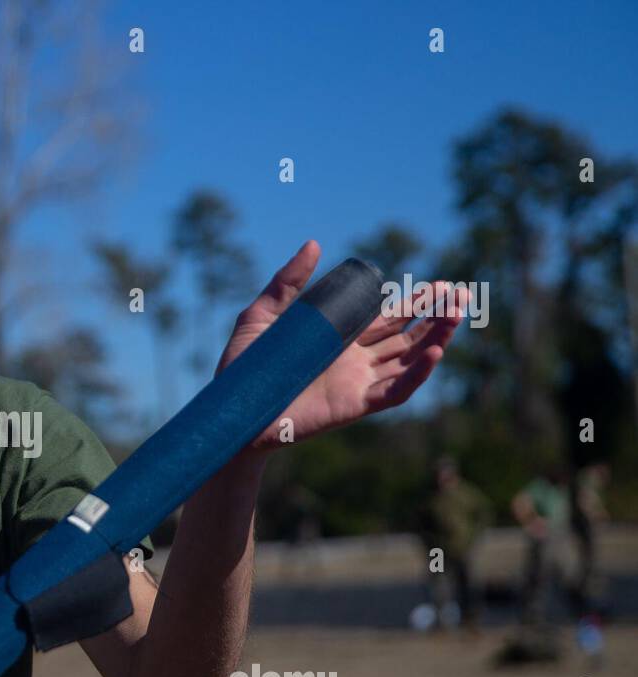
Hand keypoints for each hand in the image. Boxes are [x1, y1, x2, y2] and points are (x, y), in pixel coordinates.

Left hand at [219, 240, 466, 450]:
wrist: (233, 414)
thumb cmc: (241, 369)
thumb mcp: (260, 317)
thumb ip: (285, 283)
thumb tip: (314, 244)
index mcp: (338, 339)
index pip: (386, 318)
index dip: (414, 302)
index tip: (437, 285)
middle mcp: (354, 360)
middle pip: (406, 335)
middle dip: (435, 316)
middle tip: (459, 294)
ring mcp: (357, 383)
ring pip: (409, 360)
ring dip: (436, 338)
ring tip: (457, 314)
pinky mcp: (354, 404)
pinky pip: (395, 390)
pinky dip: (418, 374)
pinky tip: (435, 352)